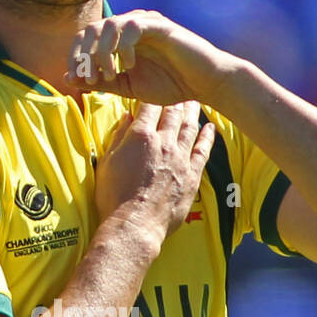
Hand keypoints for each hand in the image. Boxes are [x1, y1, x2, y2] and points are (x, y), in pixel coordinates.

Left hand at [64, 9, 225, 106]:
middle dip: (84, 54)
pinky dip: (124, 47)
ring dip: (102, 52)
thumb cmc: (171, 84)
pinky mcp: (159, 25)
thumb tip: (70, 78)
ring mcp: (145, 22)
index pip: (86, 38)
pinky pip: (132, 26)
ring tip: (108, 74)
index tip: (76, 80)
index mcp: (120, 39)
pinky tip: (129, 65)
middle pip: (92, 28)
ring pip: (109, 25)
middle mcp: (130, 26)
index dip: (76, 57)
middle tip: (89, 78)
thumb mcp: (128, 87)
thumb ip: (102, 81)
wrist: (205, 83)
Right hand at [95, 99, 215, 240]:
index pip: (148, 106)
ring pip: (190, 127)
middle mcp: (163, 142)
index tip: (153, 91)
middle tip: (179, 90)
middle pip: (172, 113)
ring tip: (194, 101)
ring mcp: (180, 158)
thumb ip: (118, 137)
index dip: (150, 97)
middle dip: (175, 100)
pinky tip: (210, 127)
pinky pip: (203, 150)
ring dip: (192, 112)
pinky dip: (207, 137)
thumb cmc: (113, 198)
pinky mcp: (192, 175)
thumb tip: (127, 117)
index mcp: (140, 136)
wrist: (134, 226)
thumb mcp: (106, 164)